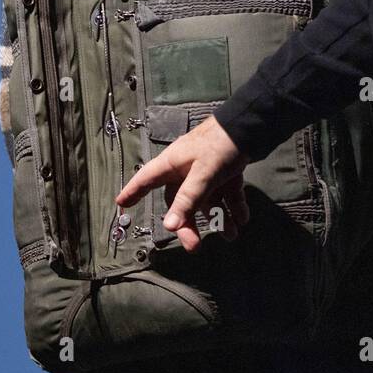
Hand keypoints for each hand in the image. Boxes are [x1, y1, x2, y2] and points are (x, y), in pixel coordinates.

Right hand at [115, 115, 248, 250]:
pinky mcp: (226, 172)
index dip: (133, 191)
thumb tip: (170, 226)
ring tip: (231, 234)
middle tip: (195, 246)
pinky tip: (242, 218)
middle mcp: (187, 169)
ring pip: (207, 201)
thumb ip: (187, 200)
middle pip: (181, 202)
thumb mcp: (203, 174)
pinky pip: (226, 195)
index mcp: (173, 164)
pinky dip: (234, 208)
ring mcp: (207, 171)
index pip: (146, 179)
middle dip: (189, 224)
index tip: (121, 203)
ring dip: (219, 218)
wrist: (251, 126)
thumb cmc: (220, 145)